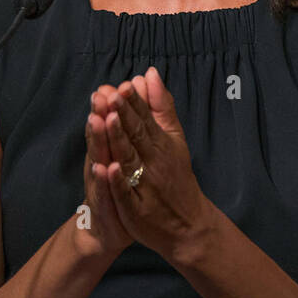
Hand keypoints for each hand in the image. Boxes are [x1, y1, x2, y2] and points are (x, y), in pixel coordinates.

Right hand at [79, 87, 133, 259]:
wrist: (110, 228)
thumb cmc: (119, 185)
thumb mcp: (123, 154)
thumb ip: (126, 126)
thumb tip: (133, 92)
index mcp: (108, 148)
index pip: (108, 121)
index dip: (110, 104)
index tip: (111, 84)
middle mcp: (100, 162)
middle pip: (99, 135)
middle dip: (100, 115)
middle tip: (100, 95)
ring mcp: (100, 183)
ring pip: (97, 158)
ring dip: (97, 140)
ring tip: (97, 120)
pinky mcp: (105, 205)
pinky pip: (103, 191)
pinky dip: (103, 179)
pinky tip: (103, 167)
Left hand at [99, 67, 213, 262]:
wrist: (189, 224)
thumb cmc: (176, 176)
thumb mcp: (174, 138)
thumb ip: (161, 107)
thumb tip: (150, 73)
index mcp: (162, 144)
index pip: (145, 119)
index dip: (134, 103)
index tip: (123, 85)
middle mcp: (154, 162)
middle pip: (137, 136)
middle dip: (124, 116)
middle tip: (111, 96)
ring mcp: (145, 186)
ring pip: (129, 160)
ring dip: (119, 141)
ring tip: (108, 121)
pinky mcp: (136, 209)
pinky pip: (126, 194)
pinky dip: (118, 182)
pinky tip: (108, 169)